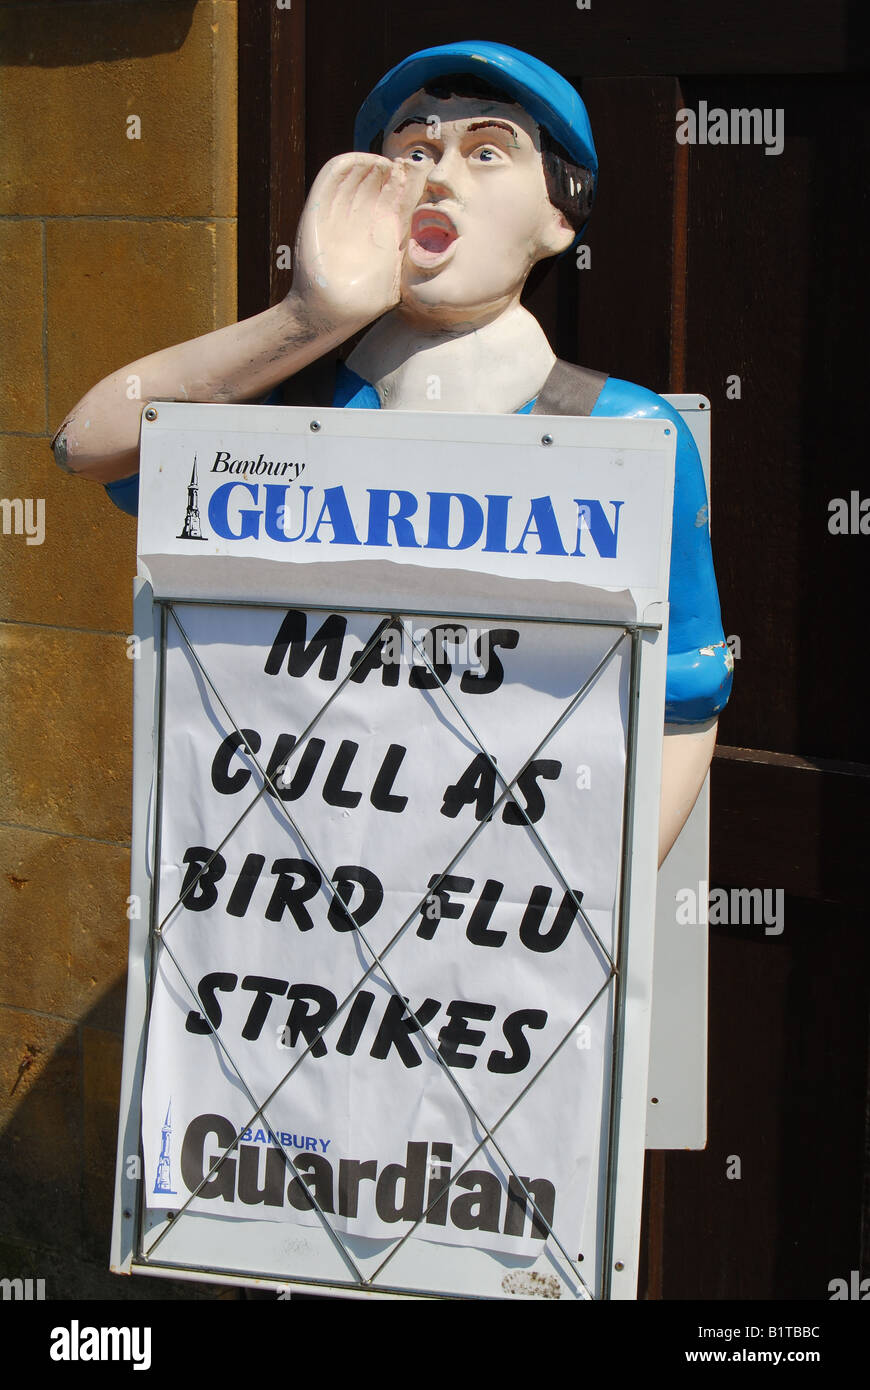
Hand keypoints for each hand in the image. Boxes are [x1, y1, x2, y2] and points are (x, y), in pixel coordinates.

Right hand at [290, 153, 427, 332]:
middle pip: (381, 180)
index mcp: (383, 228)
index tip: (428, 178)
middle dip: (397, 172)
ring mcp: (341, 208)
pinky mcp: (320, 205)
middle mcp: (363, 215)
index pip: (399, 195)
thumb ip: (420, 257)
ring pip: (360, 172)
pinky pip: (333, 172)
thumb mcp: (401, 275)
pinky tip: (371, 165)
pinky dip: (351, 162)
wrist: (330, 310)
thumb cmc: (367, 300)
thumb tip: (455, 246)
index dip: (412, 183)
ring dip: (377, 164)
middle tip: (412, 167)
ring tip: (393, 166)